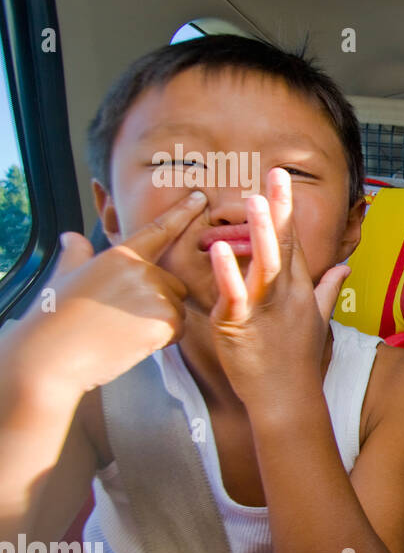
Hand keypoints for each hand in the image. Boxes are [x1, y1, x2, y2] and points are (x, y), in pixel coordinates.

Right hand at [10, 191, 206, 394]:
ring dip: (160, 320)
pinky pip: (178, 329)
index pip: (159, 229)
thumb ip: (76, 254)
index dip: (182, 212)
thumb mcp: (64, 277)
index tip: (201, 196)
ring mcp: (156, 295)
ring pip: (176, 307)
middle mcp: (142, 270)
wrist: (52, 356)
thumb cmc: (55, 317)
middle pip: (172, 283)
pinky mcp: (165, 321)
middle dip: (158, 299)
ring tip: (125, 329)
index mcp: (120, 255)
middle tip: (123, 316)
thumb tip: (72, 237)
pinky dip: (162, 337)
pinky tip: (134, 341)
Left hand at [209, 169, 349, 406]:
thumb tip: (343, 267)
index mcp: (298, 288)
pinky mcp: (239, 324)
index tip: (279, 176)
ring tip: (253, 199)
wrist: (287, 398)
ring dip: (261, 230)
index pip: (294, 240)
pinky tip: (219, 247)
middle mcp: (285, 293)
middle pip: (284, 243)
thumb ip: (328, 289)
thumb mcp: (318, 319)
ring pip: (265, 262)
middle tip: (274, 172)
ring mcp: (264, 307)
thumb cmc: (298, 360)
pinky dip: (227, 270)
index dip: (287, 207)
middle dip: (280, 206)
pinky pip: (234, 293)